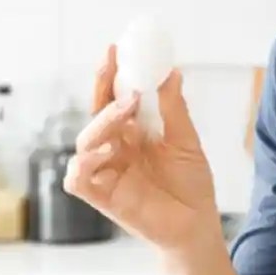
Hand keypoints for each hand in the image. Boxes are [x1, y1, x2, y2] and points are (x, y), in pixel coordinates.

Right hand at [64, 45, 220, 253]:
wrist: (197, 225)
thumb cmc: (191, 185)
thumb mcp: (186, 141)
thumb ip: (173, 109)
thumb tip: (171, 72)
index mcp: (132, 133)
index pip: (114, 99)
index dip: (111, 75)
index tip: (116, 49)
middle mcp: (115, 149)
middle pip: (96, 114)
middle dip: (103, 89)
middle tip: (121, 73)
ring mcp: (107, 172)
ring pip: (85, 141)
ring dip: (102, 121)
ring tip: (125, 109)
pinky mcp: (102, 197)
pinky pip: (78, 178)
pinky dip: (85, 162)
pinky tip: (107, 150)